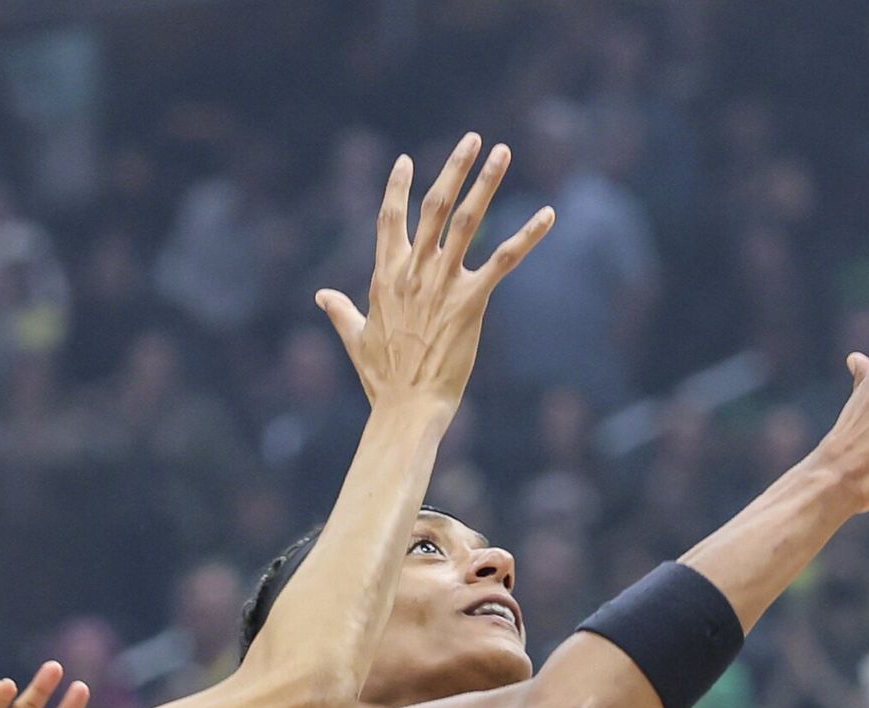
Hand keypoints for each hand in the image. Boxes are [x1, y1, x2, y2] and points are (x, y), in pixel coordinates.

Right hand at [317, 133, 554, 409]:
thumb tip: (320, 295)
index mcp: (385, 277)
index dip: (397, 187)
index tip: (406, 160)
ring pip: (467, 220)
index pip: (389, 220)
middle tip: (472, 138)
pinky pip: (503, 260)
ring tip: (503, 152)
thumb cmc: (381, 379)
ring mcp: (442, 284)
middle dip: (454, 168)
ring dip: (486, 183)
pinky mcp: (470, 302)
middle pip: (434, 206)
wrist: (406, 408)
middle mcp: (413, 272)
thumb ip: (339, 311)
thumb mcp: (355, 339)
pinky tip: (548, 214)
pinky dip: (527, 236)